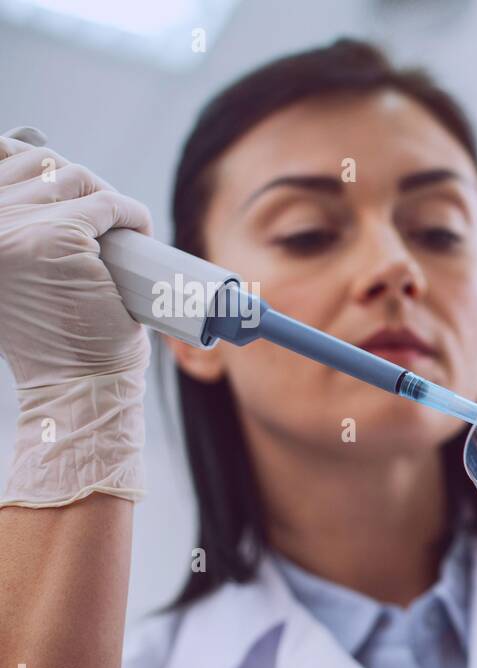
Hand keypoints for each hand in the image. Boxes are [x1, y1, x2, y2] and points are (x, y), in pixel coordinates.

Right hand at [0, 128, 151, 506]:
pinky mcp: (58, 237)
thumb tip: (24, 156)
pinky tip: (141, 233)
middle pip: (42, 165)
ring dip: (108, 199)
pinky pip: (109, 204)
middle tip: (107, 222)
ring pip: (76, 179)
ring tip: (122, 234)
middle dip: (82, 186)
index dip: (46, 174)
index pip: (5, 160)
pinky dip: (132, 214)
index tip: (75, 198)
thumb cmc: (52, 330)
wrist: (74, 381)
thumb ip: (12, 227)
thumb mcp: (13, 269)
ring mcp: (16, 227)